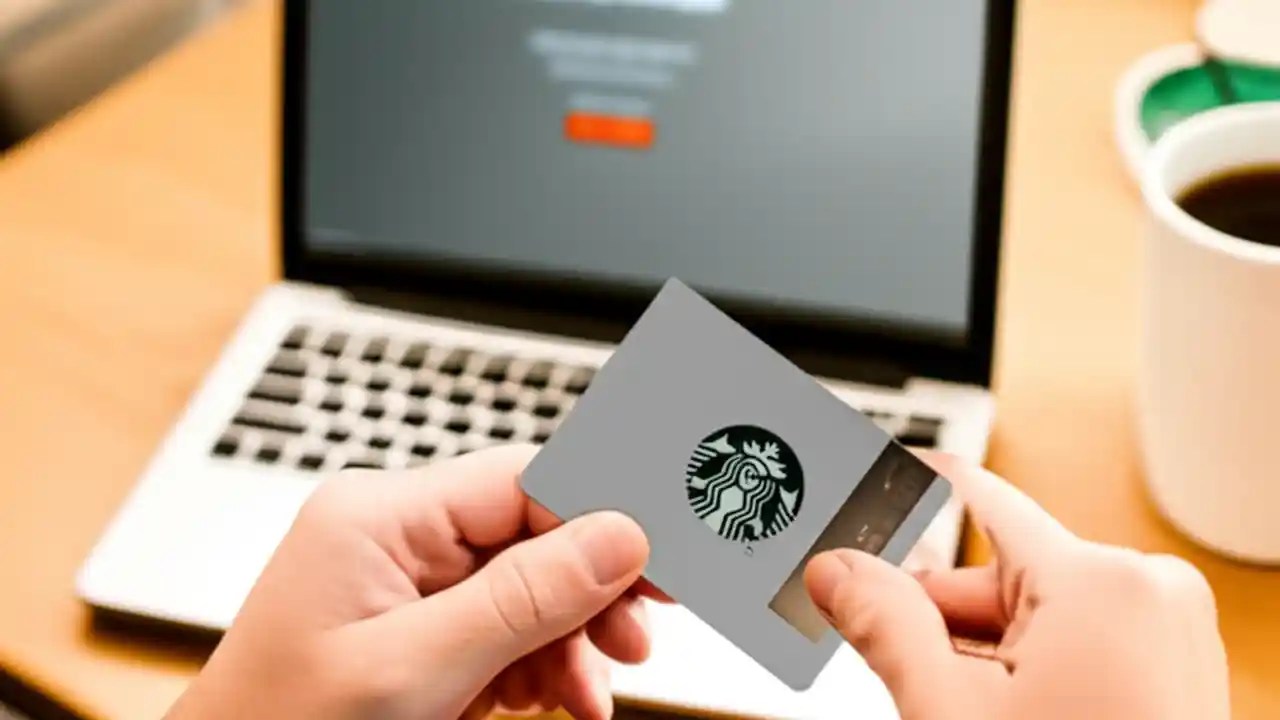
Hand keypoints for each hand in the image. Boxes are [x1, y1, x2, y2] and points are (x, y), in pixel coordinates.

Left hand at [167, 444, 662, 719]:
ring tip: (593, 690)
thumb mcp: (414, 667)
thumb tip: (620, 534)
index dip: (604, 510)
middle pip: (535, 533)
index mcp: (381, 514)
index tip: (665, 549)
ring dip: (573, 638)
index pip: (523, 480)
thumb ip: (523, 597)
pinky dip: (542, 663)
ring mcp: (408, 581)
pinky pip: (506, 626)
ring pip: (531, 586)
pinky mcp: (420, 626)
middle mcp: (397, 533)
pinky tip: (557, 696)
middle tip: (638, 635)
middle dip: (592, 589)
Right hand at [805, 454, 1229, 719]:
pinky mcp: (1173, 665)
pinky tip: (1006, 718)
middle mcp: (1148, 589)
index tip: (861, 493)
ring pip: (1034, 615)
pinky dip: (1028, 674)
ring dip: (983, 658)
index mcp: (1101, 580)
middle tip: (907, 675)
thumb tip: (836, 570)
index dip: (907, 497)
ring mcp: (1168, 629)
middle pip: (999, 574)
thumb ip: (884, 626)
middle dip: (942, 621)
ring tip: (968, 715)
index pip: (979, 498)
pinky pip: (1075, 642)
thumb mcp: (952, 712)